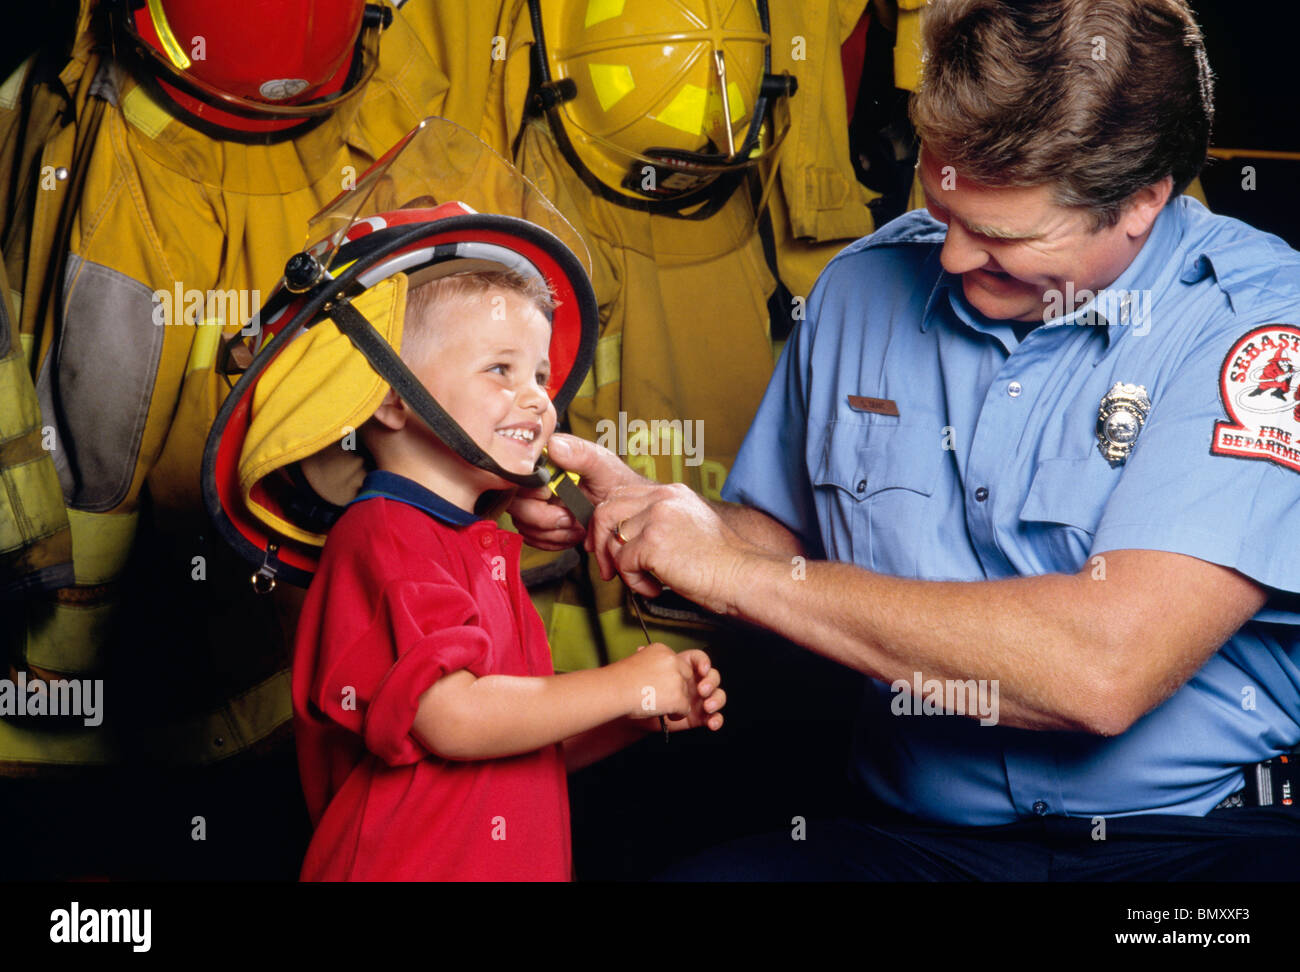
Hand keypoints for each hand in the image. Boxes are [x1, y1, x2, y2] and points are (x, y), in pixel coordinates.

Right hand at [507, 433, 645, 549]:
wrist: (623, 512)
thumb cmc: (615, 484)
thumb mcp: (602, 465)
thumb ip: (580, 454)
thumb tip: (554, 446)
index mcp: (546, 460)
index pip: (518, 475)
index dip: (533, 491)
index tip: (551, 496)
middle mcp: (535, 481)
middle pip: (517, 504)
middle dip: (544, 518)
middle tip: (569, 517)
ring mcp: (535, 504)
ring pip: (524, 525)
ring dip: (553, 531)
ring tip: (576, 523)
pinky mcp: (538, 525)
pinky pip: (533, 539)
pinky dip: (555, 540)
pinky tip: (572, 531)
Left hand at [586, 482, 755, 614]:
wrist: (741, 575)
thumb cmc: (720, 560)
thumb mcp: (689, 526)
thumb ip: (660, 522)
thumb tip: (628, 536)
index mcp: (670, 492)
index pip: (620, 495)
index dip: (606, 521)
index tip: (608, 545)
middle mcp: (661, 499)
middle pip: (606, 510)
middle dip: (599, 542)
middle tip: (608, 568)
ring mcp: (656, 518)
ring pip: (612, 540)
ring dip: (621, 567)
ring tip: (644, 581)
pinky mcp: (652, 543)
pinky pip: (623, 564)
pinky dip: (634, 582)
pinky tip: (655, 588)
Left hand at [630, 648, 725, 733]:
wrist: (636, 714)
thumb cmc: (640, 693)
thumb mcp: (645, 675)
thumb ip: (649, 666)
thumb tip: (641, 649)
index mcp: (682, 667)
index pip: (699, 659)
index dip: (704, 662)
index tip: (702, 669)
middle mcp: (693, 682)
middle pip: (712, 676)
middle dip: (710, 682)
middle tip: (702, 689)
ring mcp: (698, 699)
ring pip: (717, 695)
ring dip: (716, 700)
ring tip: (707, 706)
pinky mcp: (699, 716)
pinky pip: (714, 717)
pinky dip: (716, 720)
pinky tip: (712, 722)